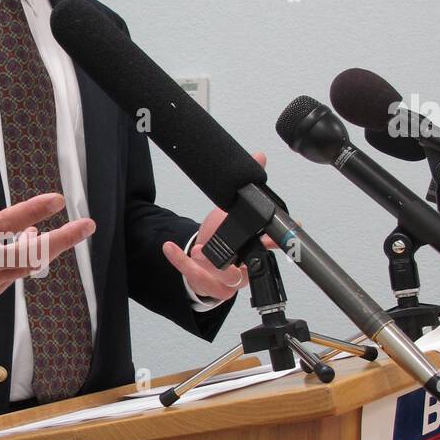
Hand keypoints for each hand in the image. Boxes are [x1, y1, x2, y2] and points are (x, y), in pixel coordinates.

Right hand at [0, 132, 95, 307]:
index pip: (7, 223)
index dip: (34, 210)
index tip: (58, 199)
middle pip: (31, 254)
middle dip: (63, 240)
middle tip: (87, 225)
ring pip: (26, 266)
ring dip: (44, 247)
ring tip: (51, 231)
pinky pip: (13, 276)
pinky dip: (22, 260)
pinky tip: (20, 244)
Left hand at [161, 151, 273, 300]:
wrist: (203, 258)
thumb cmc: (220, 236)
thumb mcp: (232, 210)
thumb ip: (246, 187)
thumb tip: (260, 156)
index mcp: (252, 253)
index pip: (266, 250)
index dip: (270, 246)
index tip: (271, 239)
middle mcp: (240, 271)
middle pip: (241, 275)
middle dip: (232, 267)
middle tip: (220, 253)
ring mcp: (222, 281)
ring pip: (218, 279)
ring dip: (207, 265)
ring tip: (197, 251)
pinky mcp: (202, 282)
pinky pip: (190, 272)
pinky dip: (179, 259)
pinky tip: (169, 247)